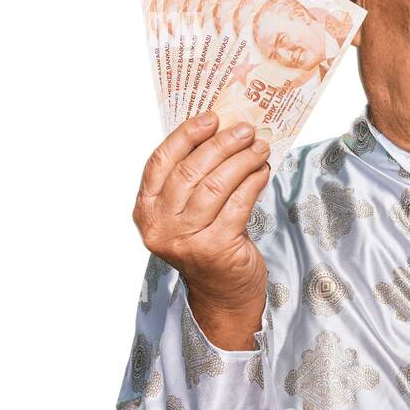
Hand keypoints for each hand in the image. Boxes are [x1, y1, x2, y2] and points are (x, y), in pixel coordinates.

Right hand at [132, 112, 271, 350]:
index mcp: (145, 210)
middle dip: (221, 145)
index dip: (186, 136)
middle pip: (190, 171)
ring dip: (242, 161)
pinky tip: (263, 171)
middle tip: (246, 130)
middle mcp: (159, 226)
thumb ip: (193, 179)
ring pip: (216, 185)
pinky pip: (238, 204)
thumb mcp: (189, 212)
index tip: (211, 118)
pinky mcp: (215, 248)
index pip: (160, 162)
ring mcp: (185, 239)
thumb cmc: (208, 242)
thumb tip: (222, 132)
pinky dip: (253, 182)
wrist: (222, 292)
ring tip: (260, 148)